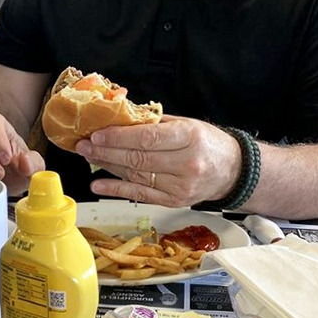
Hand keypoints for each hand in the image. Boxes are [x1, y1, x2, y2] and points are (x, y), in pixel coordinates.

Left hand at [75, 116, 241, 206]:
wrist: (233, 171)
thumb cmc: (208, 143)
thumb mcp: (187, 123)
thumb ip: (154, 122)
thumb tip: (120, 116)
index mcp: (189, 137)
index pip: (148, 138)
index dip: (119, 137)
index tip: (97, 134)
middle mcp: (186, 163)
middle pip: (138, 158)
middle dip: (106, 151)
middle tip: (83, 144)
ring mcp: (180, 186)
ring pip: (136, 176)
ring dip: (107, 167)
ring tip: (88, 157)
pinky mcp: (174, 201)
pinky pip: (140, 194)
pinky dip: (116, 190)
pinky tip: (99, 185)